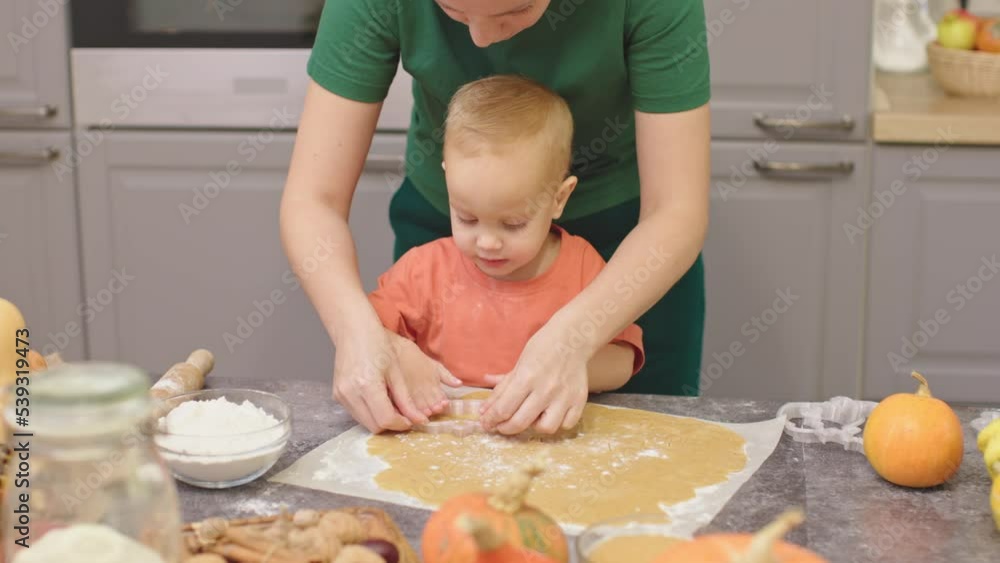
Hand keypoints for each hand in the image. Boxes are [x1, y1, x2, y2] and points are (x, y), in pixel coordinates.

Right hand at [331, 321, 453, 432]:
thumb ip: (406, 400)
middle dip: (392, 425)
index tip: (412, 420)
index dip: (401, 424)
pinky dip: (370, 413)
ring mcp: (341, 395)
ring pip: (365, 423)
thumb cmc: (378, 345)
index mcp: (367, 386)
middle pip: (374, 426)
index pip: (386, 420)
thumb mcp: (396, 372)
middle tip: (404, 415)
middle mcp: (350, 394)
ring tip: (392, 406)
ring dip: (380, 420)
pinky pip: (356, 414)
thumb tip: (419, 420)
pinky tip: (378, 400)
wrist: (354, 331)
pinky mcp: (337, 395)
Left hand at [479, 326, 589, 434]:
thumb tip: (484, 411)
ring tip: (531, 417)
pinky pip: (567, 424)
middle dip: (505, 428)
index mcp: (527, 377)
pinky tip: (550, 413)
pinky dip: (557, 423)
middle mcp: (546, 389)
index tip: (486, 424)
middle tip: (501, 426)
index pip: (504, 408)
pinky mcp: (580, 400)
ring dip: (534, 427)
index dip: (491, 420)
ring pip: (546, 428)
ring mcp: (565, 396)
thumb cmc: (542, 349)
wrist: (572, 338)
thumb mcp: (517, 365)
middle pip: (520, 422)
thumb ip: (501, 390)